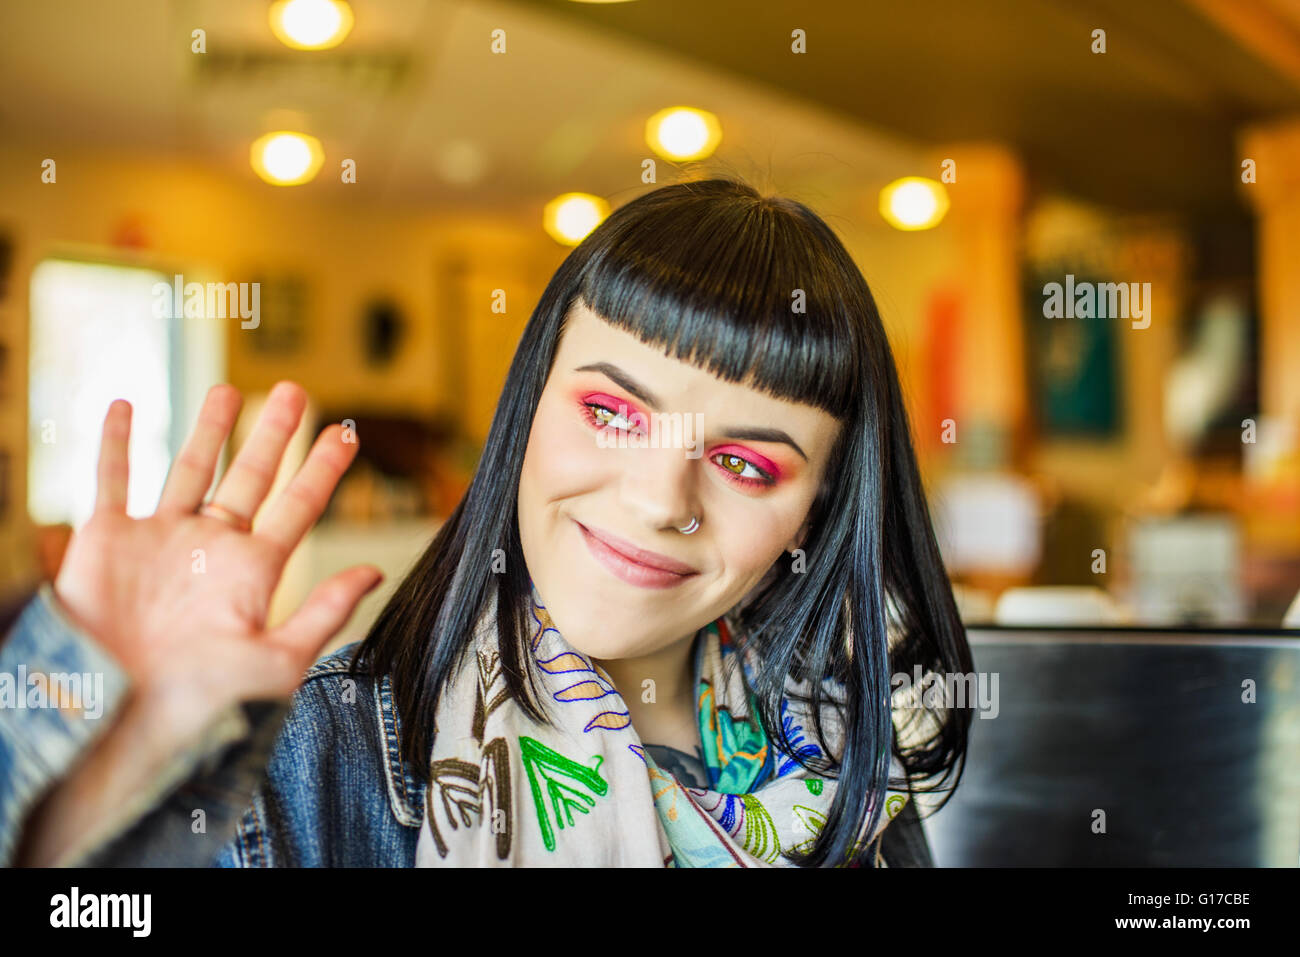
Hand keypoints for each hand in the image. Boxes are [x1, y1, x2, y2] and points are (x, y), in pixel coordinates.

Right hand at [52, 381, 382, 731]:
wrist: (122, 715)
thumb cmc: (204, 701)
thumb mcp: (279, 659)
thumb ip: (326, 613)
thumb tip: (376, 571)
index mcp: (254, 571)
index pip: (299, 505)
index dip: (324, 469)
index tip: (349, 434)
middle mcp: (212, 548)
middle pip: (252, 476)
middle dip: (274, 433)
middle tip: (295, 391)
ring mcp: (161, 540)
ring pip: (190, 469)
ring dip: (208, 429)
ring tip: (228, 389)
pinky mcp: (108, 540)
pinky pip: (112, 480)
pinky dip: (116, 443)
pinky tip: (125, 406)